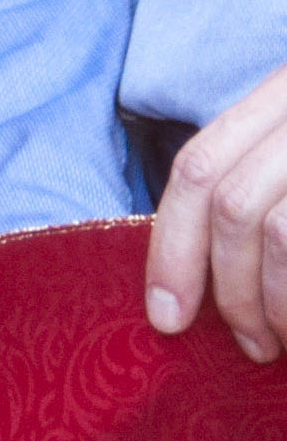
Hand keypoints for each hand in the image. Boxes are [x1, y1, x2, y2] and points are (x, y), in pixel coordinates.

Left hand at [147, 63, 286, 356]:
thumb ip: (251, 183)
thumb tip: (187, 278)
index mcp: (278, 95)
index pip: (197, 169)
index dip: (171, 246)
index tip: (164, 317)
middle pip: (229, 202)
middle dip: (225, 287)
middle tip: (246, 345)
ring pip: (276, 230)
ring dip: (271, 302)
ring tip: (281, 343)